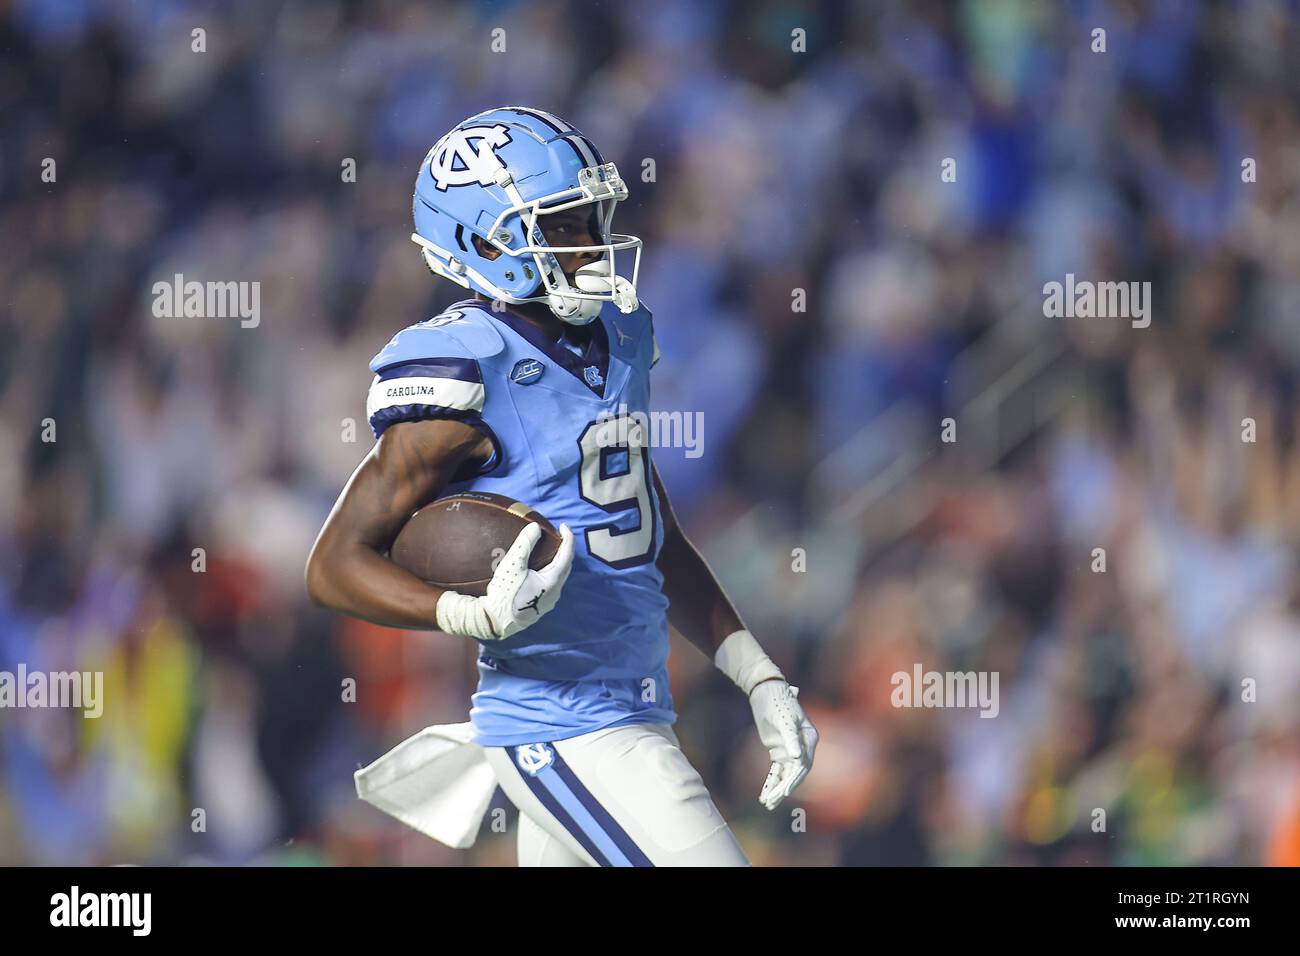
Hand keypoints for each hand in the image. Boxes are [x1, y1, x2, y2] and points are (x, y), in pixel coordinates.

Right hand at [435, 522, 573, 639]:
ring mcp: (548, 602)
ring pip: (558, 577)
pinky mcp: (540, 607)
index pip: (567, 555)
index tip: (563, 526)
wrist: (495, 621)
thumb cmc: (505, 593)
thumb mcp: (513, 564)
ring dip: (556, 562)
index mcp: (553, 581)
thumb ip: (525, 543)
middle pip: (565, 566)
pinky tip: (539, 569)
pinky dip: (549, 572)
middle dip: (564, 550)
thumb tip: (536, 527)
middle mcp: (555, 593)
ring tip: (549, 550)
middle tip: (557, 536)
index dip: (568, 538)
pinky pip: (551, 585)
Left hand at [749, 679, 818, 809]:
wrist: (765, 691)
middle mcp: (803, 746)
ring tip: (767, 803)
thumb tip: (798, 757)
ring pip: (785, 774)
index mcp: (809, 738)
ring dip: (777, 788)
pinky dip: (771, 782)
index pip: (804, 763)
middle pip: (796, 772)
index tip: (785, 791)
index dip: (795, 778)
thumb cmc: (778, 701)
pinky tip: (764, 795)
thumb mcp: (783, 719)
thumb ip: (790, 738)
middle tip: (773, 801)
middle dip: (784, 787)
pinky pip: (777, 771)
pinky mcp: (779, 751)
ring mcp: (791, 750)